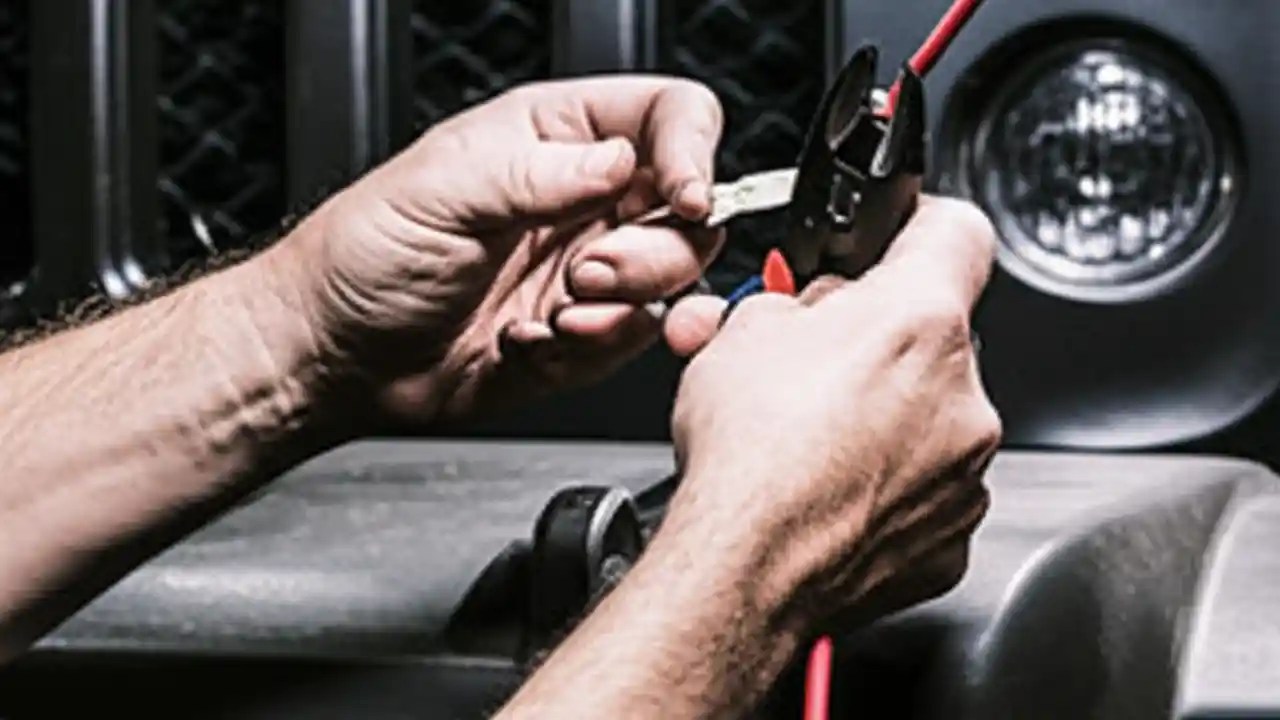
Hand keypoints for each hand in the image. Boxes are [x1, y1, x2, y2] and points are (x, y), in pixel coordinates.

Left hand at [279, 77, 723, 425]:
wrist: (337, 354)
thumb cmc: (364, 254)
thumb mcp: (443, 189)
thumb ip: (538, 173)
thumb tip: (622, 159)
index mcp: (556, 137)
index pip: (668, 117)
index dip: (693, 151)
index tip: (685, 196)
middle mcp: (585, 200)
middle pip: (689, 210)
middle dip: (651, 250)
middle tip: (586, 270)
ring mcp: (589, 269)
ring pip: (674, 280)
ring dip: (624, 304)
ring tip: (556, 309)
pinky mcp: (585, 333)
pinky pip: (633, 340)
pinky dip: (593, 349)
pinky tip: (531, 340)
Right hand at [662, 197, 1001, 630]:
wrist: (744, 569)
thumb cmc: (745, 458)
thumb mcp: (741, 332)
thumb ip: (795, 303)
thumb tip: (804, 309)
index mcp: (919, 321)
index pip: (957, 231)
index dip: (919, 225)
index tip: (899, 237)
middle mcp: (963, 395)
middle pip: (934, 337)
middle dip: (878, 341)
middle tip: (815, 363)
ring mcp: (965, 471)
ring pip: (932, 416)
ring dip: (882, 416)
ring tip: (812, 438)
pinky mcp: (952, 534)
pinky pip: (927, 487)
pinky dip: (885, 484)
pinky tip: (830, 489)